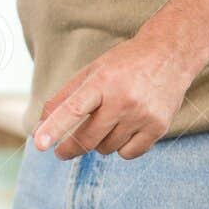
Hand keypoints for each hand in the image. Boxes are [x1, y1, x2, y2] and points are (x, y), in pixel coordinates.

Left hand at [35, 33, 196, 160]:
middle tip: (62, 152)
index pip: (73, 109)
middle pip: (88, 137)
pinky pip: (129, 154)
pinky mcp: (159, 127)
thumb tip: (40, 125)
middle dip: (70, 148)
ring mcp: (143, 115)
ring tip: (105, 125)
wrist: (169, 55)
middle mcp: (123, 100)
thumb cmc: (123, 64)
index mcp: (102, 82)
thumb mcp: (90, 72)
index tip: (39, 144)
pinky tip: (123, 132)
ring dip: (99, 144)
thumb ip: (63, 98)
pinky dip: (121, 149)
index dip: (54, 128)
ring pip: (107, 148)